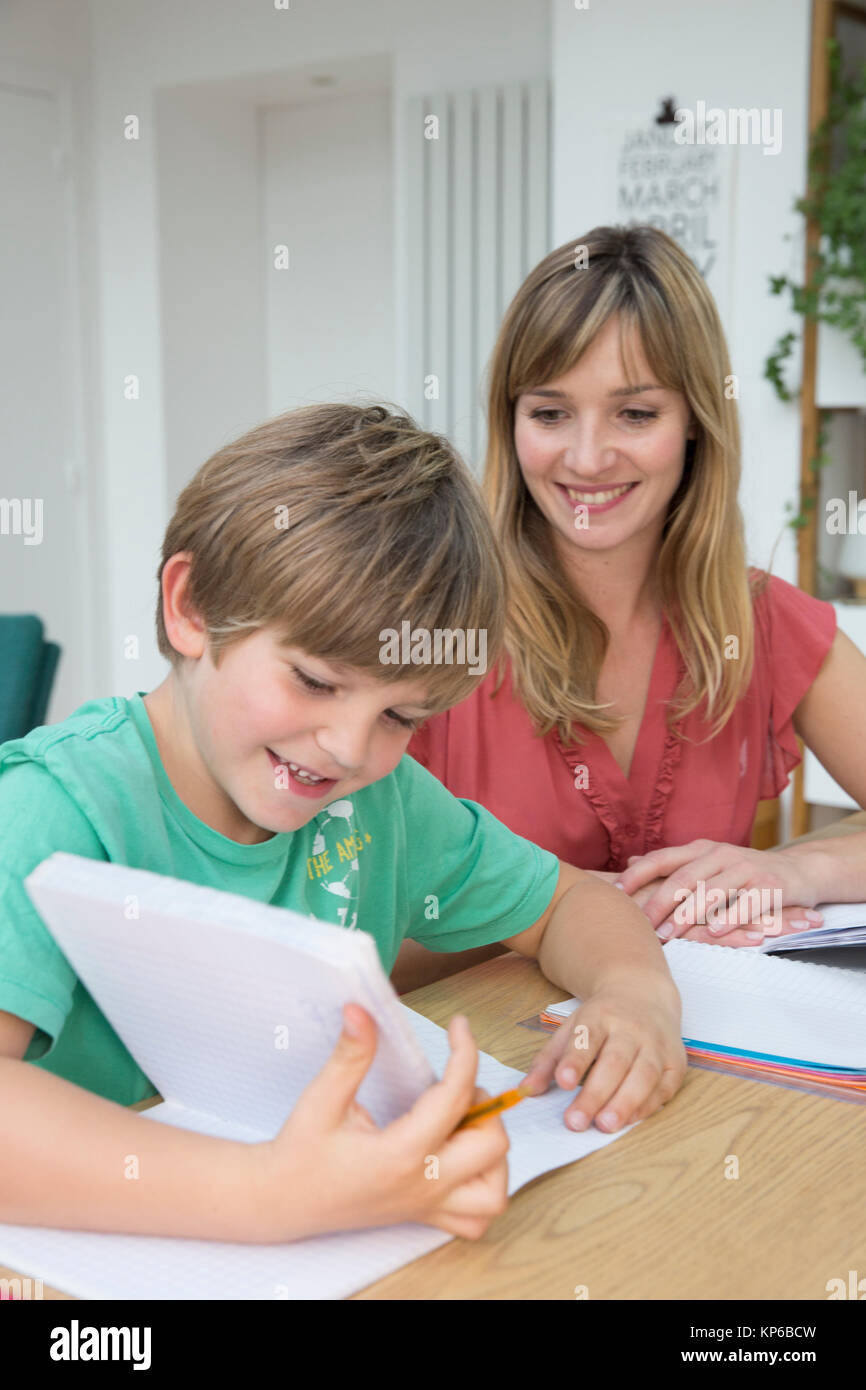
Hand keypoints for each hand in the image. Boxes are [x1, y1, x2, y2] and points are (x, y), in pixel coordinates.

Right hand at [257, 1005, 509, 1242]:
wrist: (280, 1201)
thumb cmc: (300, 1152)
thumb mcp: (322, 1099)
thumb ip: (350, 1054)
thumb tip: (360, 1010)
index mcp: (400, 1154)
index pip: (454, 1097)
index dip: (465, 1053)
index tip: (459, 1026)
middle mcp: (422, 1184)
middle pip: (491, 1146)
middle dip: (485, 1107)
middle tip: (455, 1085)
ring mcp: (426, 1205)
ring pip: (493, 1192)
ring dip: (492, 1152)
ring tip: (464, 1124)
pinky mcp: (423, 1216)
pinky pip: (476, 1220)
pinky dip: (485, 1189)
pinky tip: (463, 1161)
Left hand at [520, 975, 686, 1133]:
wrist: (644, 992)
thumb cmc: (603, 1017)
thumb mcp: (570, 1027)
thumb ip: (548, 1060)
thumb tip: (526, 1091)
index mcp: (601, 1015)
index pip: (587, 1038)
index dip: (575, 1060)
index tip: (562, 1082)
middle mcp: (631, 1028)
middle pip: (615, 1062)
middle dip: (596, 1094)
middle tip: (576, 1122)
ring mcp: (656, 1044)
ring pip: (644, 1075)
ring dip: (625, 1103)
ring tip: (605, 1126)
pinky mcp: (675, 1061)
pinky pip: (664, 1087)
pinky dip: (647, 1106)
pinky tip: (629, 1120)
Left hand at [615, 840, 823, 943]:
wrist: (800, 871)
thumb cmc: (745, 873)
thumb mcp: (708, 862)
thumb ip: (673, 864)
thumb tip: (631, 863)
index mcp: (702, 849)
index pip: (663, 859)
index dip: (638, 875)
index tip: (614, 894)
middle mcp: (722, 855)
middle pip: (684, 878)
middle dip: (659, 903)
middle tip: (641, 926)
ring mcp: (746, 869)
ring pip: (711, 892)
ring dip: (687, 916)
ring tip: (669, 935)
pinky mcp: (770, 886)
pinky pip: (746, 904)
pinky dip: (728, 918)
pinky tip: (714, 933)